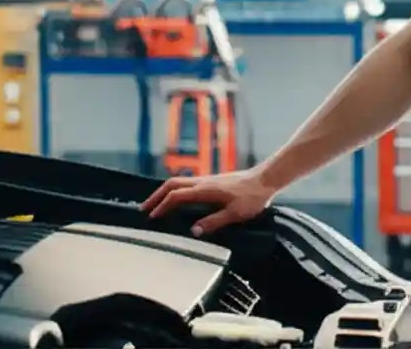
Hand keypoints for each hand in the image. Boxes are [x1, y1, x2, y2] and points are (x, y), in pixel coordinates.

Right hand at [139, 169, 276, 236]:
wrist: (265, 180)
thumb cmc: (252, 198)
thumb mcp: (235, 214)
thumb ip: (214, 222)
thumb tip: (193, 231)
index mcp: (205, 190)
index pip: (176, 196)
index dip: (162, 206)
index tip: (152, 217)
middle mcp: (202, 182)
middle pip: (172, 184)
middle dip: (156, 196)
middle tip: (144, 209)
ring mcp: (206, 180)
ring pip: (178, 182)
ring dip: (164, 192)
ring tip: (156, 204)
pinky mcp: (211, 181)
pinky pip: (186, 183)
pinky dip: (175, 190)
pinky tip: (176, 199)